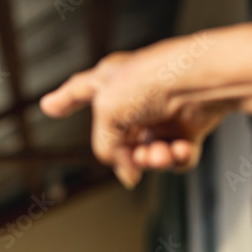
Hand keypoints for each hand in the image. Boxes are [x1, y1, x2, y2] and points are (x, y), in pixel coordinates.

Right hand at [40, 44, 230, 187]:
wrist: (202, 81)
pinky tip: (178, 150)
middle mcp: (135, 97)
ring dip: (152, 160)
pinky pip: (175, 157)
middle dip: (124, 154)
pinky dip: (176, 159)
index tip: (50, 107)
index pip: (78, 90)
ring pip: (147, 153)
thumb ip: (105, 147)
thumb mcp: (106, 113)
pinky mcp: (188, 127)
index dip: (63, 100)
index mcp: (109, 81)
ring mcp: (162, 113)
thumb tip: (127, 172)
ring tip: (158, 154)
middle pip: (118, 139)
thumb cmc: (155, 78)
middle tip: (131, 157)